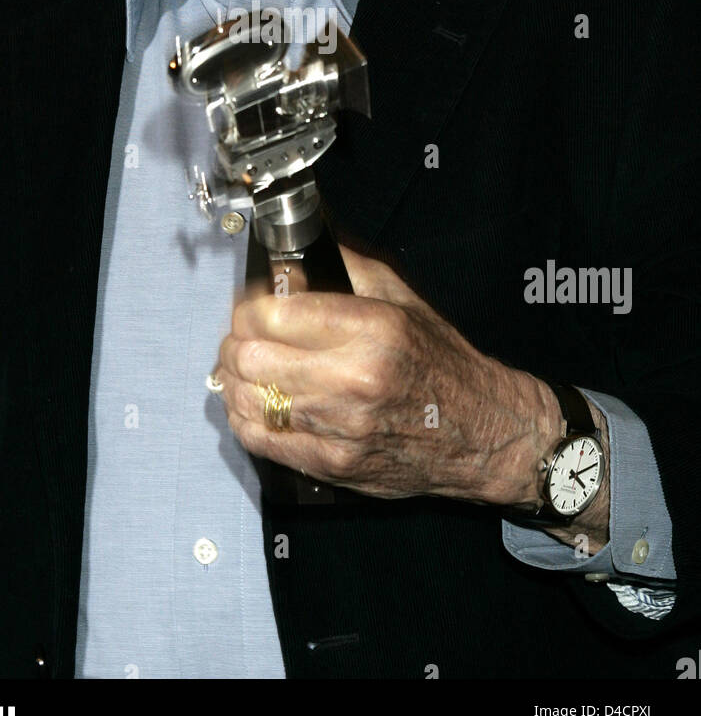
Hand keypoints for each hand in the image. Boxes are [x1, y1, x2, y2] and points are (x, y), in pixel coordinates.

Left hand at [214, 244, 567, 506]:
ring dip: (236, 377)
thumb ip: (344, 266)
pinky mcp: (330, 464)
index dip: (250, 303)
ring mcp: (339, 427)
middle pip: (249, 355)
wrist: (480, 432)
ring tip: (249, 366)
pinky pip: (258, 439)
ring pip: (246, 397)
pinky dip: (243, 416)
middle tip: (247, 333)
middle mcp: (352, 379)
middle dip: (237, 339)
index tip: (255, 300)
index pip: (272, 313)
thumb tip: (291, 251)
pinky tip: (255, 401)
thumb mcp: (401, 298)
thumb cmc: (440, 362)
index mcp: (370, 329)